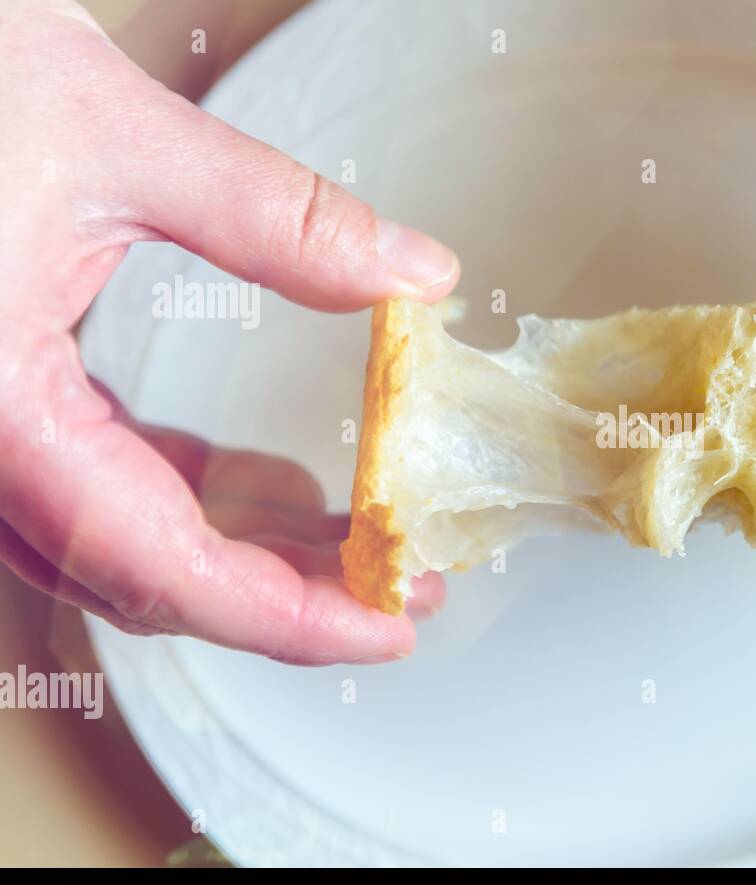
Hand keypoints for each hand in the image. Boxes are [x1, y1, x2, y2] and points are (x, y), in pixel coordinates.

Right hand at [0, 1, 457, 660]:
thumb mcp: (106, 132)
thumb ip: (273, 216)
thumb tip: (409, 269)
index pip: (163, 568)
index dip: (290, 619)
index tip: (384, 628)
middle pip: (149, 578)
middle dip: (287, 599)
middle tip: (399, 590)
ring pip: (122, 543)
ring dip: (244, 556)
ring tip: (354, 544)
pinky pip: (93, 486)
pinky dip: (187, 502)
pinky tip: (259, 489)